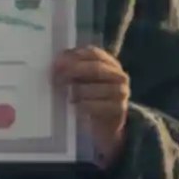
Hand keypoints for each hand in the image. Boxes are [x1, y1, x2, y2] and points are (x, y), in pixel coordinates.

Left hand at [53, 46, 129, 168]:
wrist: (104, 125)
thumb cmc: (90, 97)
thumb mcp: (83, 81)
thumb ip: (72, 69)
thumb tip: (57, 63)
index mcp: (109, 63)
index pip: (94, 53)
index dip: (75, 56)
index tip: (58, 63)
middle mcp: (118, 75)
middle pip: (96, 69)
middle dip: (75, 72)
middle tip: (58, 78)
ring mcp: (121, 92)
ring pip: (97, 88)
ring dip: (78, 91)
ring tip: (66, 95)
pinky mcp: (119, 109)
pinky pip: (99, 106)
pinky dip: (85, 106)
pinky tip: (75, 107)